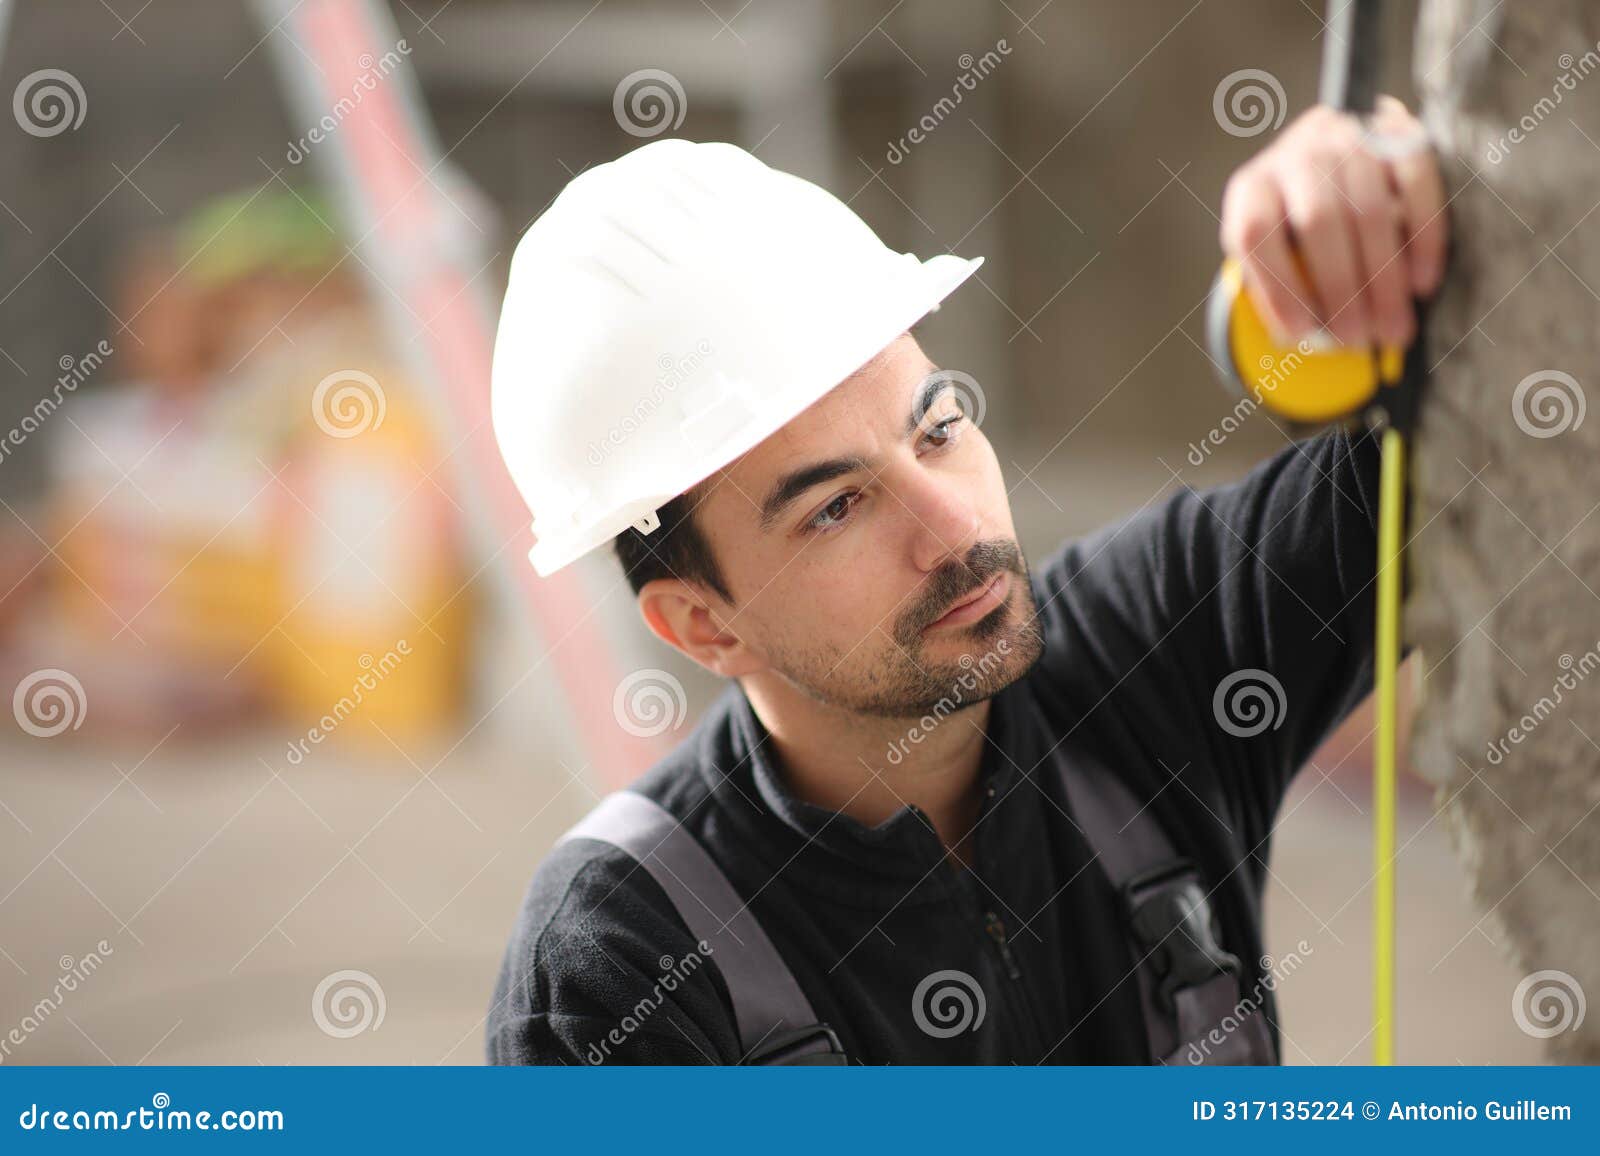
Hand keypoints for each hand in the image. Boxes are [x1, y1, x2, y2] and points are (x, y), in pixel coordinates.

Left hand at [1218, 96, 1447, 348]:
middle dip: (1342, 289)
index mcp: (1253, 188)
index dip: (1278, 286)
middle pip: (1319, 222)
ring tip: (1393, 328)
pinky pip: (1416, 186)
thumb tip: (1301, 337)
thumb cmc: (1298, 222)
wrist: (1337, 153)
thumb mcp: (1273, 252)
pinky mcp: (1400, 134)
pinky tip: (1422, 284)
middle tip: (1358, 339)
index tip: (1303, 332)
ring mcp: (1350, 138)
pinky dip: (1422, 240)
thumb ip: (1277, 287)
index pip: (1256, 233)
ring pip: (1370, 211)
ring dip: (1384, 278)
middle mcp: (1298, 155)